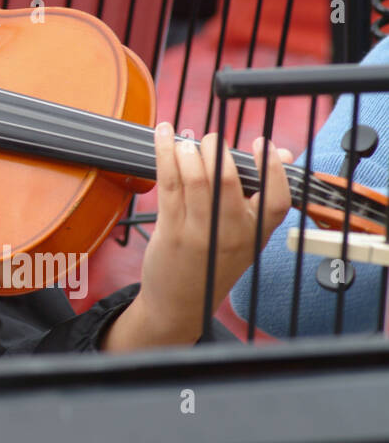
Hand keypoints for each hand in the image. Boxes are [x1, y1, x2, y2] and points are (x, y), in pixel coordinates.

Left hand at [130, 124, 292, 344]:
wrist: (181, 304)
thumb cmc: (213, 262)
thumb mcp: (245, 236)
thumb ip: (259, 196)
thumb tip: (280, 152)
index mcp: (256, 234)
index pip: (277, 200)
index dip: (272, 169)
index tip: (262, 143)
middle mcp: (232, 234)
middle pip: (227, 181)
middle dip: (216, 149)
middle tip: (209, 138)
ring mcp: (200, 233)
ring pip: (195, 179)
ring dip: (187, 149)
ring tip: (183, 139)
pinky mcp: (171, 230)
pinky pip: (168, 183)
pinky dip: (164, 154)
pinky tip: (163, 137)